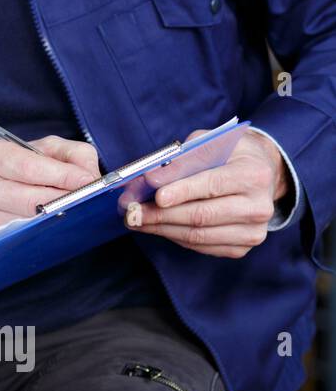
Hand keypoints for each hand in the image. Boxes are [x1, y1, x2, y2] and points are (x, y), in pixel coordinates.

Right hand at [0, 135, 99, 251]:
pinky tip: (56, 224)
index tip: (89, 181)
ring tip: (76, 211)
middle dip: (67, 200)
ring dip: (60, 218)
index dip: (63, 176)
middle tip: (90, 200)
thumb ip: (73, 155)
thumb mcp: (45, 149)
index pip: (30, 168)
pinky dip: (48, 231)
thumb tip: (90, 178)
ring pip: (33, 222)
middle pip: (33, 200)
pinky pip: (28, 236)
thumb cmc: (20, 167)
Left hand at [126, 128, 285, 257]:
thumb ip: (182, 159)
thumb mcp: (209, 143)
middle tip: (130, 211)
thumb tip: (150, 179)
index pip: (213, 185)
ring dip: (160, 228)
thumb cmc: (228, 155)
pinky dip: (173, 236)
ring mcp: (253, 231)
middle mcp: (260, 207)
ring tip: (134, 219)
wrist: (259, 175)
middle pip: (202, 215)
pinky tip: (155, 226)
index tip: (156, 196)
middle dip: (160, 214)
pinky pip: (200, 246)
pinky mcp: (242, 247)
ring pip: (197, 235)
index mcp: (255, 175)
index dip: (182, 191)